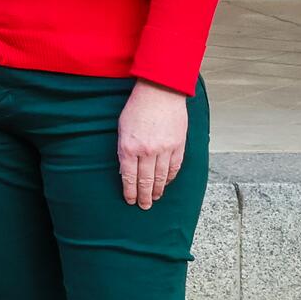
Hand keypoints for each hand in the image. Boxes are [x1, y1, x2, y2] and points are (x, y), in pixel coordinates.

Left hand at [117, 80, 188, 209]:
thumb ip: (124, 149)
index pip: (129, 177)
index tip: (130, 201)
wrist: (160, 92)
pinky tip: (165, 184)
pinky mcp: (178, 146)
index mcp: (129, 146)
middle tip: (144, 206)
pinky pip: (174, 168)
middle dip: (144, 196)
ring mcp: (164, 149)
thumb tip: (126, 170)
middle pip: (145, 181)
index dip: (129, 191)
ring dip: (157, 190)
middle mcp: (147, 151)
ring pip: (161, 177)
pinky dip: (169, 178)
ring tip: (154, 199)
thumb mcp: (122, 127)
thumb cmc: (137, 107)